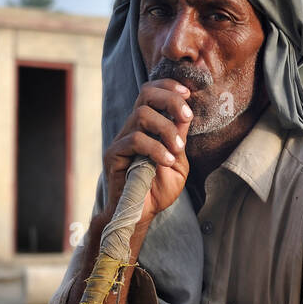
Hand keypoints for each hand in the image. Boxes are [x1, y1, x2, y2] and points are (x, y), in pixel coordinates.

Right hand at [103, 79, 192, 225]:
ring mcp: (121, 140)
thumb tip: (184, 115)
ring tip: (177, 149)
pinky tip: (167, 161)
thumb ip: (179, 140)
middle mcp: (132, 128)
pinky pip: (135, 140)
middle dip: (170, 99)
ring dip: (166, 129)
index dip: (168, 87)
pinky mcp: (114, 155)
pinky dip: (156, 148)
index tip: (188, 93)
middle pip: (145, 94)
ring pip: (142, 114)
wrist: (140, 215)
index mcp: (146, 127)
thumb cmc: (157, 190)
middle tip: (186, 116)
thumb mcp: (177, 163)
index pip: (151, 93)